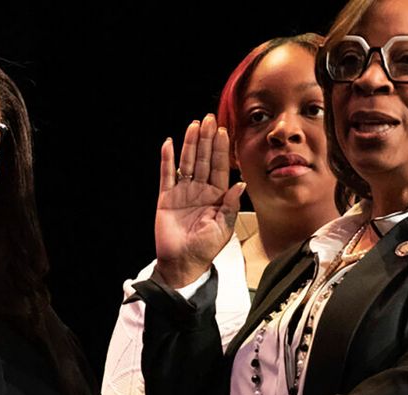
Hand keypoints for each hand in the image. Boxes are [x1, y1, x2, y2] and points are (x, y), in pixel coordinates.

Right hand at [154, 113, 245, 287]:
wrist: (183, 263)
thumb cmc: (206, 248)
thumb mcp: (224, 227)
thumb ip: (231, 205)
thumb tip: (241, 184)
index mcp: (217, 196)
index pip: (220, 167)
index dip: (221, 149)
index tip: (224, 131)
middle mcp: (200, 190)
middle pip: (203, 159)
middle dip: (206, 139)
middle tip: (209, 119)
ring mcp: (183, 192)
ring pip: (187, 162)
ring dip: (190, 144)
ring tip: (194, 125)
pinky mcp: (166, 197)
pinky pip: (167, 174)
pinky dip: (168, 159)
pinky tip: (169, 143)